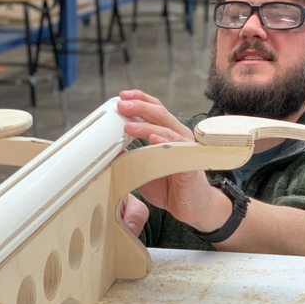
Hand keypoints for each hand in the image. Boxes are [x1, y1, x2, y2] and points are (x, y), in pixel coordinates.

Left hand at [116, 90, 226, 231]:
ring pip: (166, 129)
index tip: (122, 96)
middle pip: (161, 113)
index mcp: (170, 133)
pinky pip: (177, 149)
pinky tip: (152, 139)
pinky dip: (164, 142)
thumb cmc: (172, 186)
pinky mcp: (190, 162)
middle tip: (122, 104)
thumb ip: (130, 156)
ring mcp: (186, 148)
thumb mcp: (145, 169)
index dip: (140, 99)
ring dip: (147, 125)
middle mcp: (180, 136)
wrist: (194, 207)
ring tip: (129, 125)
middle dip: (140, 106)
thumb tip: (110, 148)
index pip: (156, 109)